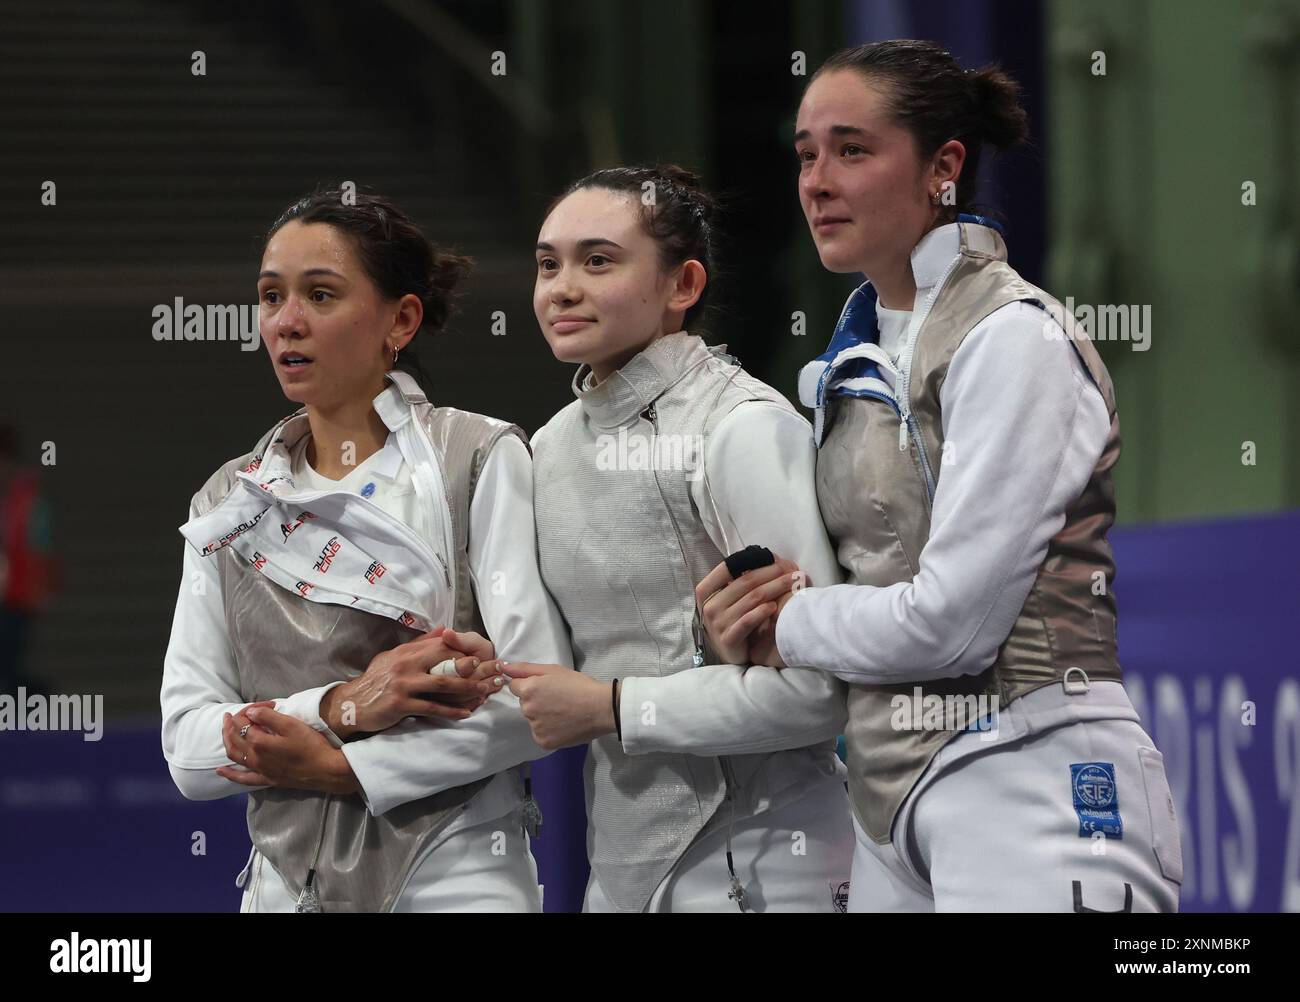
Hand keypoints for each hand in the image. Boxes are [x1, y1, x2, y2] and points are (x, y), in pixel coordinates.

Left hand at [217, 705, 359, 794]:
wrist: (325, 770)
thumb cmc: (311, 745)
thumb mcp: (291, 725)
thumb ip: (268, 717)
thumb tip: (250, 713)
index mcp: (260, 742)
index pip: (246, 723)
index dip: (251, 711)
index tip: (263, 705)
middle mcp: (255, 757)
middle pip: (236, 738)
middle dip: (231, 724)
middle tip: (230, 714)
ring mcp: (259, 770)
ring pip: (235, 755)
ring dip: (227, 741)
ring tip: (225, 731)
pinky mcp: (266, 779)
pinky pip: (242, 778)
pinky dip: (230, 773)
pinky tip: (221, 770)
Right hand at [320, 627, 505, 738]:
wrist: (352, 704)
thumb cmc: (376, 680)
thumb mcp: (394, 656)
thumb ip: (419, 645)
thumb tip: (444, 630)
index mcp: (407, 652)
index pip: (441, 646)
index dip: (464, 651)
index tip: (484, 658)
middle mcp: (406, 664)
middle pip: (447, 662)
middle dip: (473, 668)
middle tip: (494, 673)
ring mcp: (404, 684)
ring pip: (444, 684)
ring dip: (468, 689)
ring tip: (486, 692)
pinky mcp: (401, 704)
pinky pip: (432, 707)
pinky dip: (451, 711)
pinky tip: (466, 714)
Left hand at [504, 663, 614, 750]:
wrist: (601, 708)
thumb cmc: (579, 685)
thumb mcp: (553, 670)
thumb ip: (525, 669)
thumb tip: (502, 667)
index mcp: (528, 690)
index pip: (515, 687)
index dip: (531, 685)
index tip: (547, 688)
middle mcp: (527, 710)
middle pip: (524, 704)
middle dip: (536, 701)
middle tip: (558, 699)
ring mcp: (535, 727)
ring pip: (532, 719)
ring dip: (542, 716)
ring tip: (563, 712)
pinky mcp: (543, 741)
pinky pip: (540, 733)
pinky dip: (549, 730)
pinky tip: (563, 724)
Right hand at [696, 554, 808, 667]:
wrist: (730, 652)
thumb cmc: (732, 620)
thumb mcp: (728, 598)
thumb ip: (738, 580)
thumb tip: (765, 556)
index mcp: (706, 591)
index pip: (727, 568)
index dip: (751, 560)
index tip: (772, 557)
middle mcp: (709, 606)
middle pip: (746, 581)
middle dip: (772, 573)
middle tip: (791, 569)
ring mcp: (717, 623)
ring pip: (751, 599)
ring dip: (775, 588)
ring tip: (793, 583)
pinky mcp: (728, 639)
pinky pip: (748, 620)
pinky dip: (762, 611)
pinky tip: (775, 606)